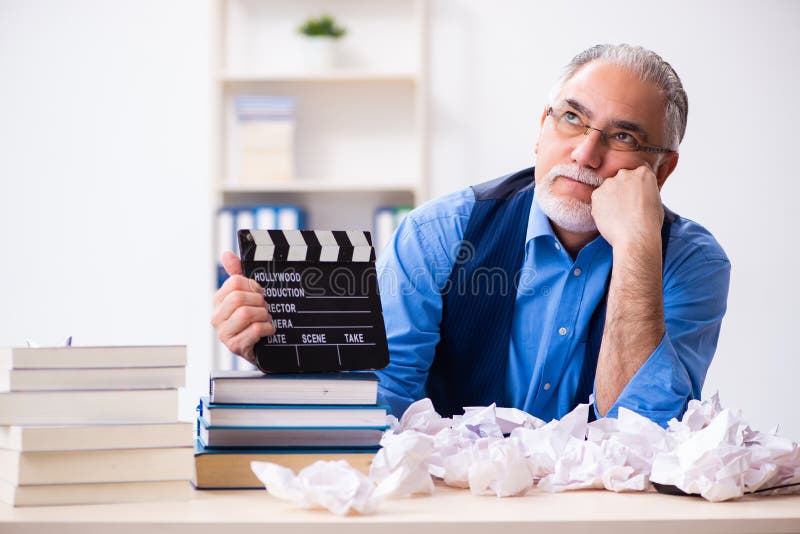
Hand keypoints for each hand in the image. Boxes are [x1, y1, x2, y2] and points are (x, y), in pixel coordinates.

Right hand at [210, 250, 274, 364]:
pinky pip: (255, 329)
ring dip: (264, 315)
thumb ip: (237, 274)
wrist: (261, 348)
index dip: (253, 285)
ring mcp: (224, 333)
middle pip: (238, 297)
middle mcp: (216, 317)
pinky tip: (269, 330)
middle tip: (265, 308)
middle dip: (259, 301)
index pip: (235, 282)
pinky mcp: (235, 346)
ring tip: (266, 319)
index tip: (259, 293)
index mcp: (218, 301)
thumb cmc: (253, 319)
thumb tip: (226, 254)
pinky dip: (268, 328)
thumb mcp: (247, 295)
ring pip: (246, 313)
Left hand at [591, 165, 663, 249]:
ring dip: (610, 200)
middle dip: (622, 192)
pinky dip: (601, 208)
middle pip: (621, 180)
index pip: (636, 176)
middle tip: (625, 209)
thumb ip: (644, 192)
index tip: (635, 200)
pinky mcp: (597, 194)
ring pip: (607, 190)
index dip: (635, 190)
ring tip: (618, 216)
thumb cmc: (649, 223)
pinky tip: (610, 219)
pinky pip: (598, 200)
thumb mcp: (655, 201)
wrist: (636, 236)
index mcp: (643, 173)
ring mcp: (609, 183)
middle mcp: (625, 174)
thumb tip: (638, 195)